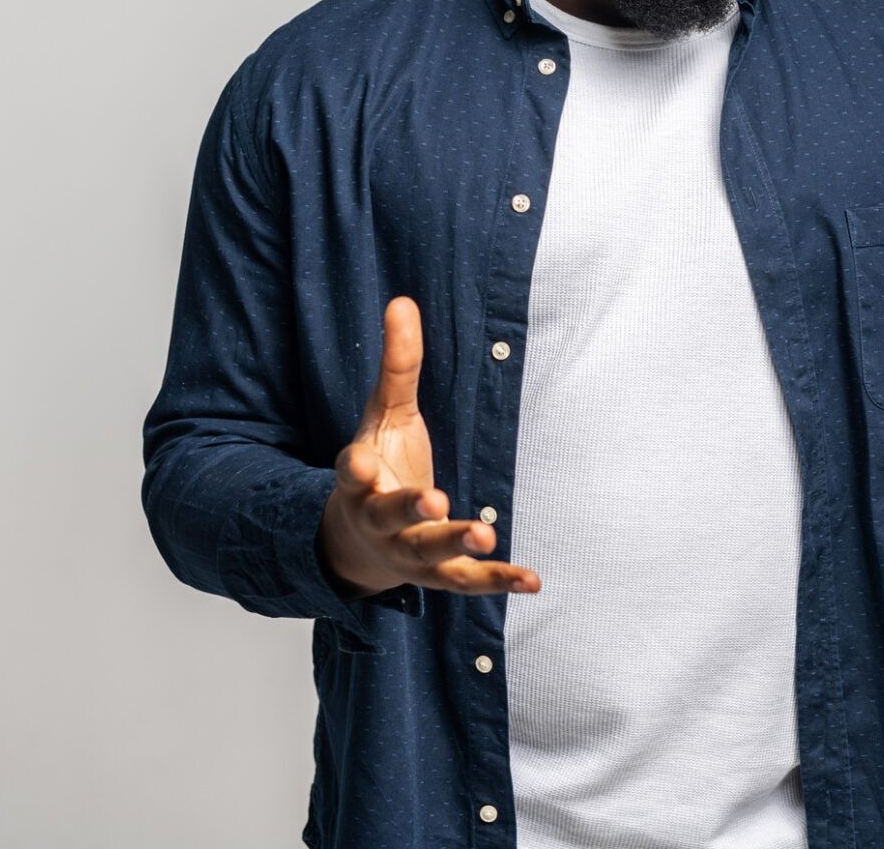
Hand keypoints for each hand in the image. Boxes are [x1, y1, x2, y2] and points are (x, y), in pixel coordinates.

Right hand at [319, 295, 542, 598]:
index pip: (351, 474)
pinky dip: (499, 581)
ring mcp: (409, 552)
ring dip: (456, 544)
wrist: (358, 544)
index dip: (352, 468)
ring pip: (430, 553)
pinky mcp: (438, 574)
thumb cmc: (378, 467)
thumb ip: (397, 366)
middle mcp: (380, 521)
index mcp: (360, 480)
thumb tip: (402, 301)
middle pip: (393, 517)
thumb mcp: (383, 416)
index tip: (354, 461)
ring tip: (486, 533)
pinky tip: (533, 580)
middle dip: (411, 509)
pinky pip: (468, 582)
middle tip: (434, 500)